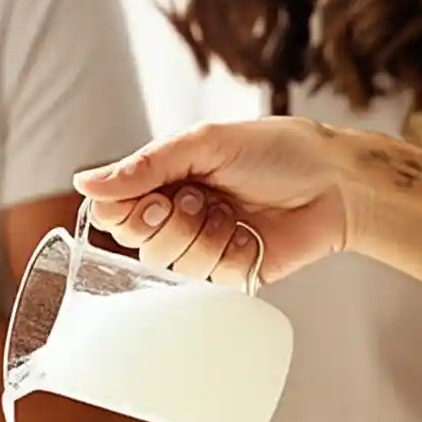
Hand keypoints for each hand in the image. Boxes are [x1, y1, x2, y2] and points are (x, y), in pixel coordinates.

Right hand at [74, 118, 356, 286]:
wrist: (337, 182)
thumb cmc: (276, 151)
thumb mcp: (205, 143)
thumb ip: (145, 166)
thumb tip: (83, 182)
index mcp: (164, 183)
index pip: (113, 212)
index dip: (122, 213)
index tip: (151, 197)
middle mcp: (177, 218)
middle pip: (137, 243)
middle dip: (168, 222)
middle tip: (199, 198)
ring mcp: (202, 247)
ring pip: (169, 264)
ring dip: (202, 235)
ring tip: (232, 211)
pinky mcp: (229, 274)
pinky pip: (205, 278)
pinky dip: (229, 252)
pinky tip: (251, 234)